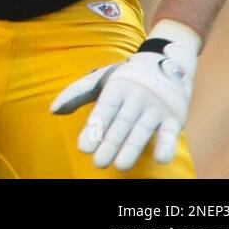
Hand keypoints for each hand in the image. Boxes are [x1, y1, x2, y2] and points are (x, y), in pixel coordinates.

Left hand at [50, 20, 199, 170]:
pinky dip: (167, 145)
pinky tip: (159, 158)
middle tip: (98, 162)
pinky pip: (171, 132)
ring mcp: (157, 106)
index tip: (84, 147)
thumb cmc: (124, 77)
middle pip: (122, 122)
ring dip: (132, 148)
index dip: (95, 128)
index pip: (105, 109)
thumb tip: (53, 110)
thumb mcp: (100, 79)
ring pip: (143, 129)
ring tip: (120, 165)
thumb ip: (77, 94)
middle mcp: (137, 95)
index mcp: (118, 86)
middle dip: (110, 143)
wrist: (166, 63)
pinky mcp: (174, 117)